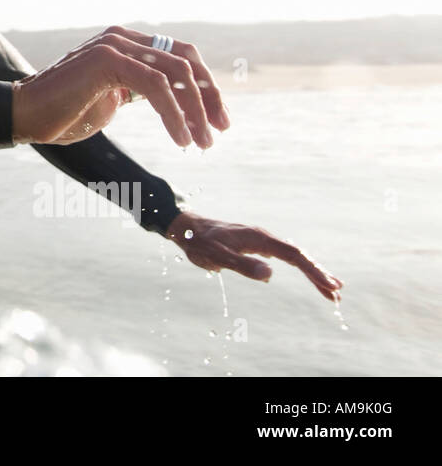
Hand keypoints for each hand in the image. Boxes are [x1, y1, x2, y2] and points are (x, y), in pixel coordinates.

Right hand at [9, 25, 229, 148]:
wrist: (25, 115)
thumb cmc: (64, 113)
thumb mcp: (112, 98)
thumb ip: (140, 90)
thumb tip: (174, 100)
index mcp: (126, 44)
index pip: (180, 55)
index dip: (205, 86)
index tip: (217, 120)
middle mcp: (122, 37)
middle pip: (185, 59)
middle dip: (208, 98)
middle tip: (218, 131)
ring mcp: (114, 45)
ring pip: (175, 72)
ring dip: (194, 111)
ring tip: (200, 143)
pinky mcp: (106, 60)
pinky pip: (155, 84)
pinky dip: (173, 113)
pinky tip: (180, 138)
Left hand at [167, 212, 343, 301]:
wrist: (186, 228)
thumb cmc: (200, 242)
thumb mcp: (217, 256)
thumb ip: (242, 265)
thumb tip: (270, 274)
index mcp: (259, 238)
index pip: (294, 256)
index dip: (312, 271)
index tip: (329, 287)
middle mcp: (264, 237)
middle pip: (299, 256)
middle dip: (318, 274)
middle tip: (336, 295)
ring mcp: (262, 240)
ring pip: (294, 256)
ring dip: (313, 272)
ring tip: (331, 289)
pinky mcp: (257, 245)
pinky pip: (285, 256)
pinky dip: (300, 267)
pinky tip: (308, 275)